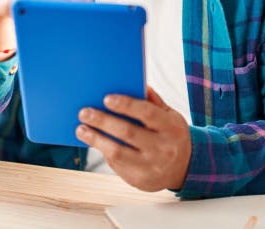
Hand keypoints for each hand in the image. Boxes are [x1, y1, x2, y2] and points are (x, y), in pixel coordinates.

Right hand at [0, 0, 88, 60]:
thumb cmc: (28, 12)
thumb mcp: (47, 2)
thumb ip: (64, 0)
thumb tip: (89, 7)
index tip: (86, 6)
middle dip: (63, 0)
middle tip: (73, 17)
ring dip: (47, 6)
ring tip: (58, 21)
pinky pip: (11, 4)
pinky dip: (24, 10)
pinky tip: (33, 20)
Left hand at [76, 87, 191, 191]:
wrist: (183, 168)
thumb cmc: (170, 134)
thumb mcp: (170, 115)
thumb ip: (153, 100)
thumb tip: (137, 83)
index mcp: (171, 127)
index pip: (147, 113)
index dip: (126, 105)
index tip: (106, 98)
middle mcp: (163, 148)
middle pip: (128, 132)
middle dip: (102, 121)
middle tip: (84, 112)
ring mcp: (151, 167)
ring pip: (117, 152)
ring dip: (95, 139)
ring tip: (81, 129)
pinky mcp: (139, 180)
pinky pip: (117, 165)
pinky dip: (103, 150)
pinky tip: (94, 140)